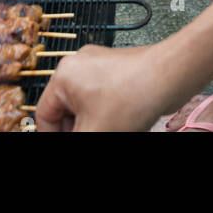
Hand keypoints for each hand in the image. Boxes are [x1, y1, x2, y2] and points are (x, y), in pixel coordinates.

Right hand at [35, 43, 171, 132]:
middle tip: (90, 137)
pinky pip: (102, 99)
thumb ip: (74, 140)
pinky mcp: (117, 71)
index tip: (65, 146)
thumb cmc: (132, 96)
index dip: (52, 135)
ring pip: (86, 106)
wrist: (169, 76)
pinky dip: (106, 117)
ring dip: (92, 125)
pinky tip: (119, 126)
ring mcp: (99, 66)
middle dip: (76, 130)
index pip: (44, 114)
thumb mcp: (95, 131)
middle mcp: (79, 66)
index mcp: (64, 76)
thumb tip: (75, 135)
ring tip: (109, 132)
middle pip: (66, 111)